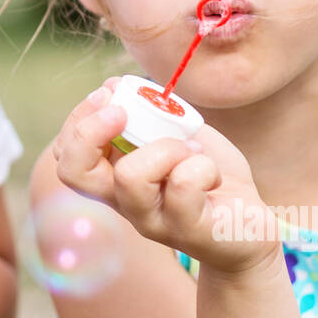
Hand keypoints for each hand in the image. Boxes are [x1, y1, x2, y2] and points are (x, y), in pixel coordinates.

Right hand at [53, 77, 280, 275]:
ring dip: (166, 147)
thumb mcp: (175, 134)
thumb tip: (114, 87)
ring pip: (130, 177)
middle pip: (73, 171)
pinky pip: (184, 184)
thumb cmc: (207, 174)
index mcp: (114, 176)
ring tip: (190, 150)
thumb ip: (147, 113)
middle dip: (91, 130)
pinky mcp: (187, 230)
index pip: (67, 154)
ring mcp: (152, 219)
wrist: (250, 222)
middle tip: (124, 114)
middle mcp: (123, 201)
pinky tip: (213, 174)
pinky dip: (203, 165)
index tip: (110, 95)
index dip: (79, 119)